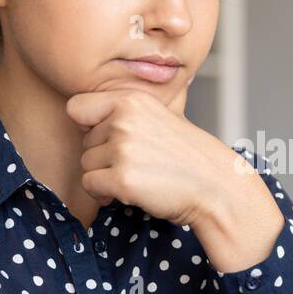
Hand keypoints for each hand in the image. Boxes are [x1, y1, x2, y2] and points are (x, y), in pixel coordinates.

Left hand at [65, 83, 284, 270]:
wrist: (215, 186)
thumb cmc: (187, 156)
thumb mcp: (159, 116)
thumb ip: (124, 111)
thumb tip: (81, 111)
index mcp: (131, 100)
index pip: (77, 107)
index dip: (88, 126)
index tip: (110, 138)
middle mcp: (124, 120)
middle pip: (84, 142)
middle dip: (103, 157)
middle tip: (136, 164)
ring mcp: (122, 149)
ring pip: (86, 165)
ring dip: (104, 177)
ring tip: (136, 177)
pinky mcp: (122, 178)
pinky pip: (90, 186)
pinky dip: (105, 194)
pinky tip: (130, 192)